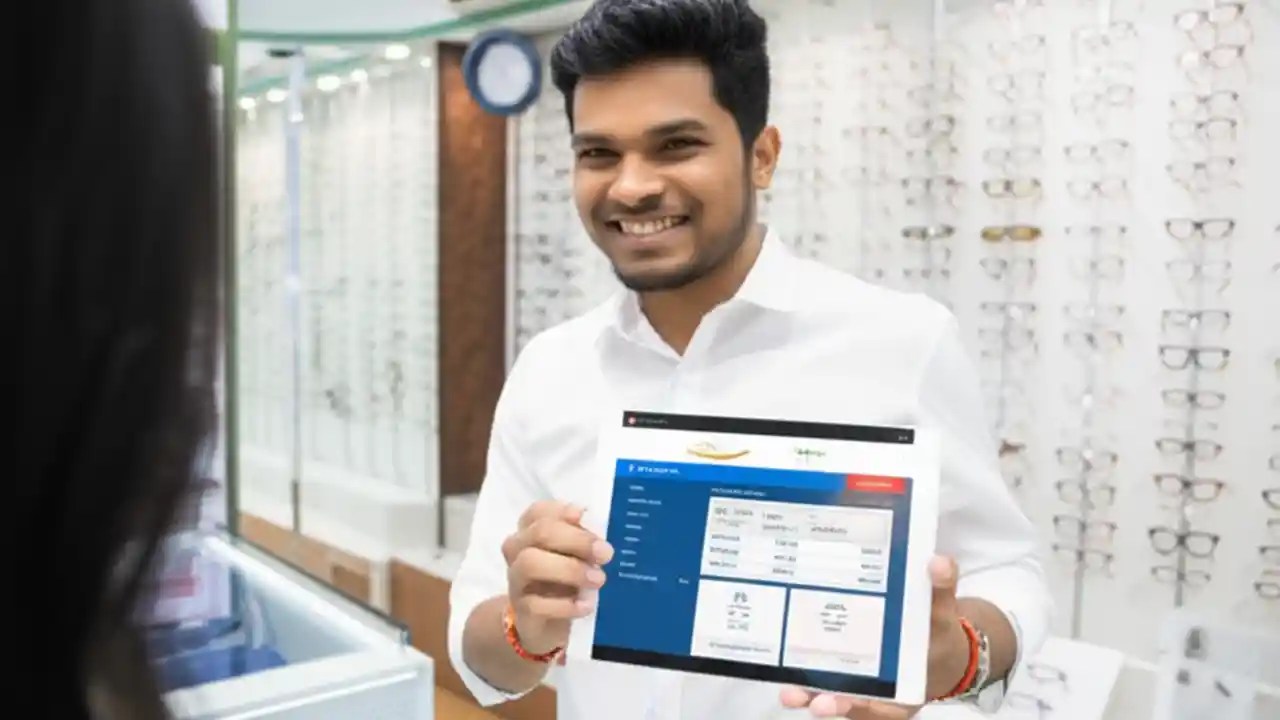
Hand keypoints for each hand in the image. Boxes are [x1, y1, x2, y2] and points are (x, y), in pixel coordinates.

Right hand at [501, 501, 613, 653]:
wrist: (545, 624)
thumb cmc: (564, 580)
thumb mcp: (577, 556)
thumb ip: (584, 542)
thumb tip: (599, 539)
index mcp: (531, 530)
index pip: (539, 511)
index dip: (563, 512)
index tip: (586, 518)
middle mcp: (518, 550)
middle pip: (540, 533)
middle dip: (577, 540)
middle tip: (606, 553)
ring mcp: (516, 580)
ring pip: (531, 564)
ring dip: (569, 569)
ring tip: (598, 580)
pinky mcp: (521, 610)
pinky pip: (537, 604)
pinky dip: (566, 605)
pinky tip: (586, 606)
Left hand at [778, 556, 970, 717]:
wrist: (936, 647)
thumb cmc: (938, 635)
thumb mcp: (943, 615)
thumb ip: (941, 591)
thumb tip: (938, 563)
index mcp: (907, 690)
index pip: (882, 706)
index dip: (857, 705)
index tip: (833, 701)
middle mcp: (882, 695)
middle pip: (853, 705)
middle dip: (830, 704)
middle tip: (812, 702)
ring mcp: (862, 687)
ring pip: (833, 695)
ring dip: (810, 695)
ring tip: (788, 695)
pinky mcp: (847, 676)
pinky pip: (826, 680)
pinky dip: (808, 677)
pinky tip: (785, 667)